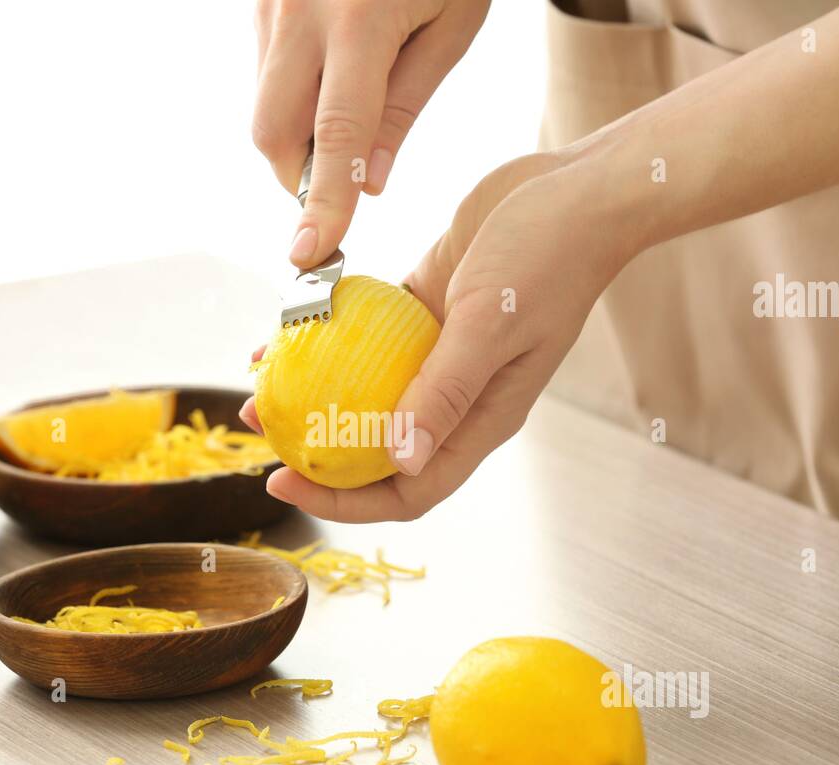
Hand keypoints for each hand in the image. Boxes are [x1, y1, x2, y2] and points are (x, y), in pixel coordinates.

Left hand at [245, 145, 644, 520]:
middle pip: (379, 448)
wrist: (579, 191)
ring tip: (259, 382)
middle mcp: (458, 396)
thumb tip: (399, 461)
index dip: (345, 499)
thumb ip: (446, 392)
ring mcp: (442, 353)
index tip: (283, 481)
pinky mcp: (429, 308)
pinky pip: (368, 336)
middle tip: (258, 431)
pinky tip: (288, 327)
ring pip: (367, 392)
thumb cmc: (547, 258)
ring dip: (314, 393)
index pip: (409, 487)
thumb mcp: (490, 326)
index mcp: (481, 419)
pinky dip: (329, 338)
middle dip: (316, 451)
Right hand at [252, 0, 489, 266]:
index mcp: (361, 19)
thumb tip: (366, 185)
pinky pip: (265, 71)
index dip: (324, 201)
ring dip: (298, 135)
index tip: (311, 253)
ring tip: (350, 107)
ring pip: (263, 104)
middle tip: (340, 183)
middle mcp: (301, 11)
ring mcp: (271, 2)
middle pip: (273, 130)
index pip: (336, 134)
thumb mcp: (451, 28)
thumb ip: (403, 108)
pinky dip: (294, 96)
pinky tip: (333, 70)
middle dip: (299, 176)